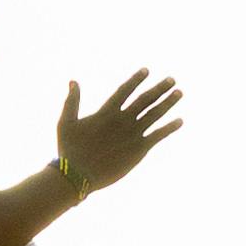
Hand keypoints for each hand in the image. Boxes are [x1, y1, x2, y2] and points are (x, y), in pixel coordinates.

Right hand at [55, 65, 183, 194]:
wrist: (78, 175)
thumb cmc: (69, 150)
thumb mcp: (65, 122)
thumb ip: (71, 101)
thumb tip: (73, 81)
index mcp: (106, 112)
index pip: (125, 90)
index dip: (136, 79)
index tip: (147, 70)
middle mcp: (122, 120)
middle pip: (146, 99)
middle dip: (160, 88)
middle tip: (172, 80)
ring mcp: (132, 134)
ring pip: (155, 114)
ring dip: (168, 102)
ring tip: (179, 93)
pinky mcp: (139, 150)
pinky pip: (158, 135)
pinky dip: (170, 127)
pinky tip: (180, 121)